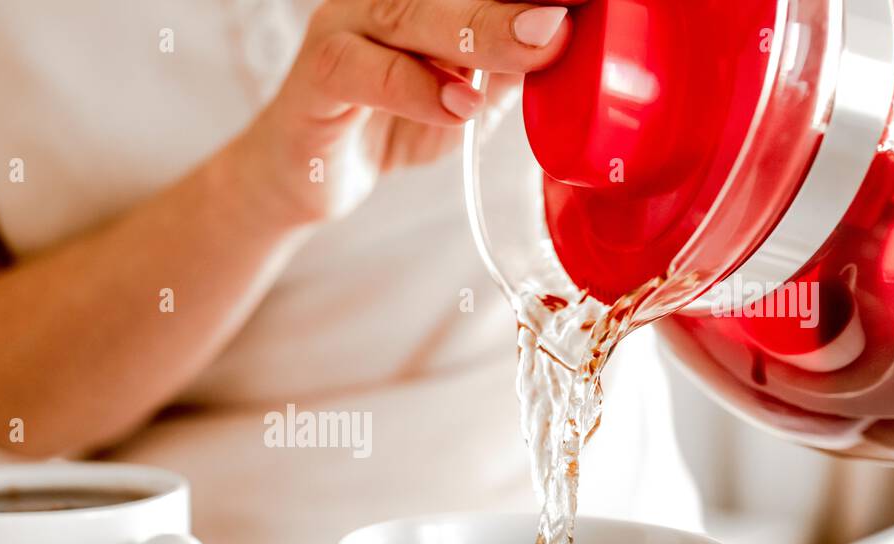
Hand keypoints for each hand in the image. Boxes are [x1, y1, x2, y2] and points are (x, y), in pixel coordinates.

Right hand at [235, 0, 576, 224]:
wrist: (307, 177)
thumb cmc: (391, 124)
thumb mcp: (471, 91)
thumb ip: (514, 63)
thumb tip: (577, 38)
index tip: (587, 0)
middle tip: (570, 13)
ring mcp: (344, 27)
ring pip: (410, 17)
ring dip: (479, 33)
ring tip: (538, 47)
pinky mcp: (315, 75)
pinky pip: (364, 73)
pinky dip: (414, 90)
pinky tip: (458, 107)